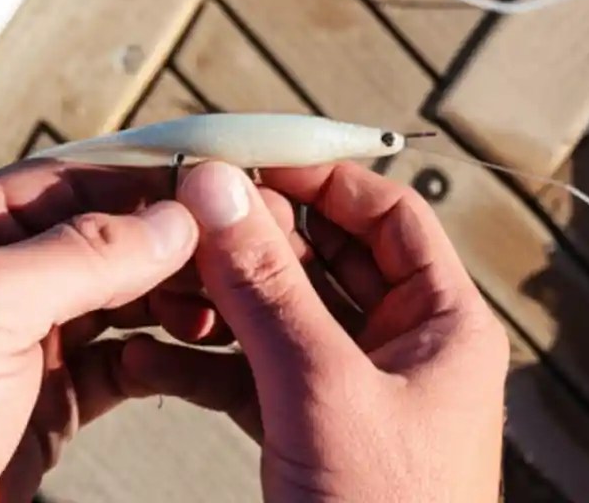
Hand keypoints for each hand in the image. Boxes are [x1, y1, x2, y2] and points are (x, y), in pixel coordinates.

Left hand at [0, 160, 214, 502]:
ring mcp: (18, 342)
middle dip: (170, 245)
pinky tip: (190, 351)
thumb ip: (79, 254)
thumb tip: (174, 219)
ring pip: (118, 300)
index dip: (143, 182)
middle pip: (102, 240)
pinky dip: (158, 353)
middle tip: (239, 252)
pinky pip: (118, 361)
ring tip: (226, 304)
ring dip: (172, 298)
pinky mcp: (44, 402)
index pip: (69, 181)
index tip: (217, 189)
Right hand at [127, 161, 510, 501]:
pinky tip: (146, 360)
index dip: (320, 178)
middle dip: (253, 240)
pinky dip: (202, 364)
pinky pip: (252, 374)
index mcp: (442, 324)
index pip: (386, 215)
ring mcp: (353, 391)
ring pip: (280, 315)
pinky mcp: (308, 431)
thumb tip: (223, 193)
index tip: (245, 156)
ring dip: (218, 300)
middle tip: (185, 218)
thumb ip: (270, 291)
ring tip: (158, 286)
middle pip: (324, 259)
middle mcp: (402, 348)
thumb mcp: (325, 394)